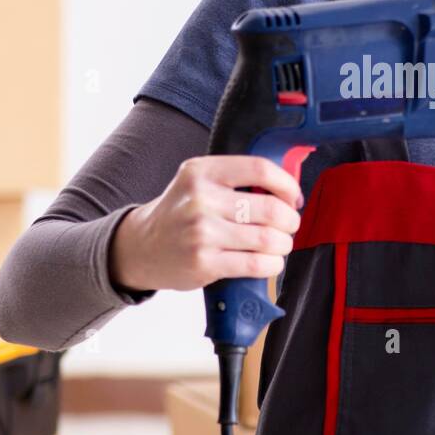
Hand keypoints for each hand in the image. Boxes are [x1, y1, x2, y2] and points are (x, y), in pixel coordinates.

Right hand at [108, 154, 303, 292]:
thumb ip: (236, 179)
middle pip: (271, 209)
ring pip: (268, 239)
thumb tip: (287, 188)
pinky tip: (268, 261)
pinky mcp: (204, 263)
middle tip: (288, 225)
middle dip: (290, 220)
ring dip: (283, 244)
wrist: (141, 247)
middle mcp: (201, 199)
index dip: (287, 185)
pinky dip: (272, 264)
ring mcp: (201, 233)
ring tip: (279, 244)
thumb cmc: (179, 212)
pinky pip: (256, 264)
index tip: (293, 197)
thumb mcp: (198, 181)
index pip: (260, 169)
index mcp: (202, 171)